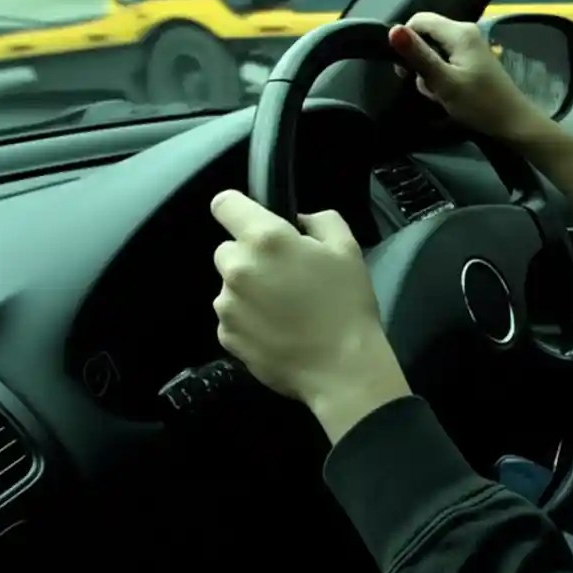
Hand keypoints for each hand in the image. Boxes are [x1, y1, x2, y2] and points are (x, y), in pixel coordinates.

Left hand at [210, 190, 411, 441]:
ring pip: (228, 286)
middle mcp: (237, 268)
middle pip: (227, 249)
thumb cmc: (347, 305)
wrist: (342, 368)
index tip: (252, 221)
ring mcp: (227, 305)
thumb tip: (300, 219)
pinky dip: (247, 320)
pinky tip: (276, 330)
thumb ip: (321, 220)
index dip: (238, 208)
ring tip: (282, 308)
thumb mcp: (347, 250)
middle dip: (249, 256)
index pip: (225, 204)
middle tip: (282, 274)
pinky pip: (231, 317)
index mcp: (265, 239)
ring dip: (248, 290)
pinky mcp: (226, 336)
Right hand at [389, 11, 554, 144]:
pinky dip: (441, 77)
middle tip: (426, 86)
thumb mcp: (444, 82)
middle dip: (419, 62)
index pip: (419, 20)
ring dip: (430, 74)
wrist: (513, 123)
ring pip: (434, 52)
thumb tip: (392, 30)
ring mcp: (470, 46)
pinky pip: (446, 61)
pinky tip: (448, 94)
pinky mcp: (472, 60)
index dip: (405, 41)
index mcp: (459, 31)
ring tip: (440, 94)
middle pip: (426, 36)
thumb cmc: (479, 104)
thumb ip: (418, 56)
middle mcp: (465, 31)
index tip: (404, 69)